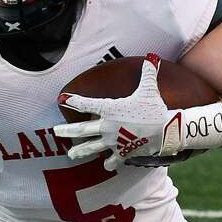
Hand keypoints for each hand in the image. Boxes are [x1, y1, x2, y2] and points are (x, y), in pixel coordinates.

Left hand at [53, 55, 181, 171]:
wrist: (166, 130)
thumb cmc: (155, 108)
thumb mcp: (150, 89)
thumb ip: (148, 73)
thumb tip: (152, 56)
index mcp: (110, 109)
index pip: (87, 104)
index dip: (75, 101)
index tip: (63, 98)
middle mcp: (107, 126)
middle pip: (82, 129)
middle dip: (67, 130)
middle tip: (55, 131)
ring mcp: (113, 141)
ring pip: (92, 147)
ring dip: (80, 151)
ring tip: (70, 154)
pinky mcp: (122, 153)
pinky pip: (113, 159)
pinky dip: (110, 163)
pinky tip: (106, 166)